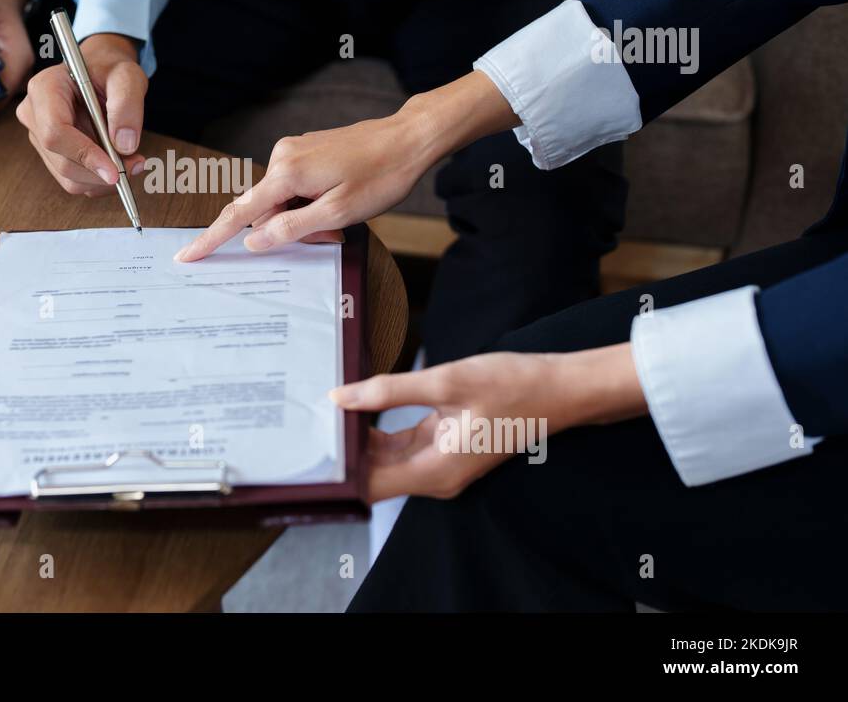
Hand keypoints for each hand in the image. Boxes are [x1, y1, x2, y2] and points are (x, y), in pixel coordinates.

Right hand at [16, 32, 148, 195]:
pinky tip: (117, 165)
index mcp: (45, 88)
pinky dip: (98, 181)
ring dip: (102, 179)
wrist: (99, 72)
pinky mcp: (51, 153)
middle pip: (62, 161)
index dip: (84, 155)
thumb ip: (127, 105)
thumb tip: (125, 145)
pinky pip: (73, 180)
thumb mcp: (127, 76)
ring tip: (131, 163)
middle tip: (135, 165)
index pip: (55, 132)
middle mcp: (34, 114)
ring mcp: (39, 136)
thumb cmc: (109, 69)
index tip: (114, 170)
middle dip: (100, 172)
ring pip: (68, 177)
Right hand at [175, 71, 518, 261]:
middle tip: (331, 231)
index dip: (213, 238)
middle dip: (288, 228)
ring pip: (282, 200)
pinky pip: (294, 186)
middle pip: (265, 209)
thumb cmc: (380, 176)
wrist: (407, 139)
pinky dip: (309, 201)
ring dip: (303, 215)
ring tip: (341, 214)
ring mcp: (293, 150)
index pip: (239, 214)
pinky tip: (337, 198)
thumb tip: (253, 241)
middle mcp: (282, 157)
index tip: (188, 255)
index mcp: (286, 173)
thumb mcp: (339, 212)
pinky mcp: (306, 150)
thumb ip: (292, 228)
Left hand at [331, 343, 646, 501]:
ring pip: (384, 458)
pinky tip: (356, 404)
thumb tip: (340, 397)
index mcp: (435, 471)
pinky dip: (378, 428)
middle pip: (373, 474)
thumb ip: (390, 392)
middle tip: (306, 419)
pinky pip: (400, 443)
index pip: (369, 485)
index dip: (338, 469)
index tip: (310, 444)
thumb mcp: (448, 382)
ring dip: (357, 438)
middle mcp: (435, 475)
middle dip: (341, 451)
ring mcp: (440, 461)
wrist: (561, 388)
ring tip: (323, 408)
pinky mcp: (443, 444)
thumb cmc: (513, 385)